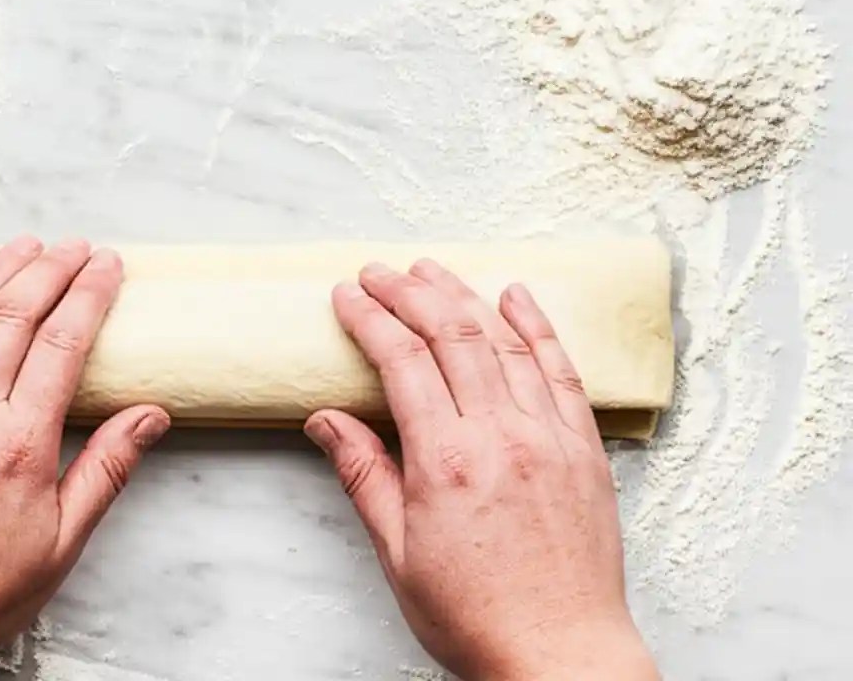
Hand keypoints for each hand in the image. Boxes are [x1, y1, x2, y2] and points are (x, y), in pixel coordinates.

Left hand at [0, 237, 169, 679]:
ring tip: (24, 245)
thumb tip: (150, 414)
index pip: (62, 342)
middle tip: (74, 246)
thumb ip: (107, 469)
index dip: (89, 294)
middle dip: (49, 270)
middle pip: (12, 315)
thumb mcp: (63, 540)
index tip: (107, 266)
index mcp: (18, 444)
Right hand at [305, 260, 656, 679]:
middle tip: (379, 271)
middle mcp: (502, 435)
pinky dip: (538, 326)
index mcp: (447, 460)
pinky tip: (517, 296)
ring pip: (505, 341)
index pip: (402, 361)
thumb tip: (326, 420)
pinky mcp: (583, 448)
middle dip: (409, 292)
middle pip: (452, 334)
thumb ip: (365, 476)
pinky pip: (562, 369)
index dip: (371, 318)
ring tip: (431, 269)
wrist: (561, 657)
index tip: (347, 295)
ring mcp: (549, 437)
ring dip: (464, 295)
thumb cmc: (475, 617)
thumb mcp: (398, 553)